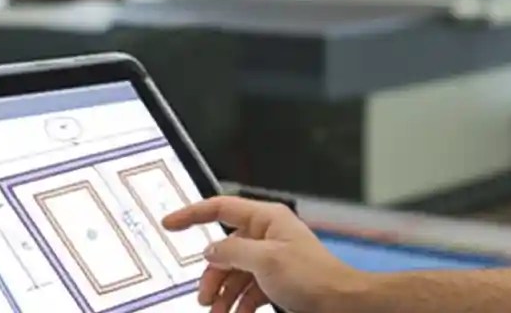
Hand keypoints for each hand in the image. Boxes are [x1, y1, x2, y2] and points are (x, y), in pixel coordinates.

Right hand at [163, 196, 365, 312]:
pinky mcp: (277, 279)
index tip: (169, 223)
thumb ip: (232, 253)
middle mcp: (268, 234)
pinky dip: (239, 303)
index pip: (220, 208)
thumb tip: (210, 250)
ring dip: (223, 294)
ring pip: (235, 273)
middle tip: (204, 299)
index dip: (192, 214)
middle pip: (225, 250)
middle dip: (212, 275)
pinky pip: (248, 288)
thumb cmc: (313, 277)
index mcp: (266, 218)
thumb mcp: (265, 261)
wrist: (342, 304)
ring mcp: (272, 258)